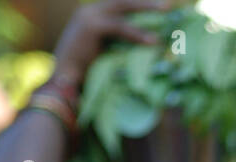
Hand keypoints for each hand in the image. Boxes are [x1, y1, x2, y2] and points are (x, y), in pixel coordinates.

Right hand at [51, 0, 167, 88]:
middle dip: (147, 2)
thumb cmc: (89, 71)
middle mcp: (91, 11)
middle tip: (169, 4)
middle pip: (124, 1)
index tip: (161, 6)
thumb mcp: (110, 51)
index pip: (121, 4)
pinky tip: (154, 41)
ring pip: (123, 7)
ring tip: (167, 12)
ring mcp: (89, 16)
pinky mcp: (90, 27)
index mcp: (94, 14)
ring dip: (146, 8)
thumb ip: (124, 42)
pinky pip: (119, 27)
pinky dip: (137, 33)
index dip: (140, 4)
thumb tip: (154, 45)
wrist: (65, 79)